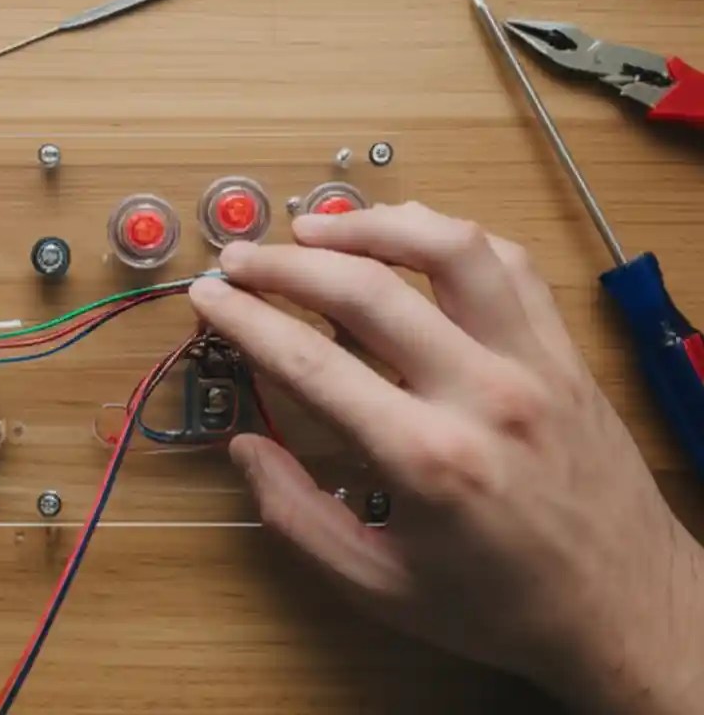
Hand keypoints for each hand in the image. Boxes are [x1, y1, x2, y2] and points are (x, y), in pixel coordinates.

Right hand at [190, 203, 703, 714]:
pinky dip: (450, 236)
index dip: (246, 320)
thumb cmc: (500, 606)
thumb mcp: (379, 587)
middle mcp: (482, 395)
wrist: (627, 611)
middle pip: (369, 290)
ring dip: (372, 225)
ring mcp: (533, 364)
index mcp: (427, 459)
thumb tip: (245, 449)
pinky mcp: (564, 353)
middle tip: (240, 259)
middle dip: (287, 263)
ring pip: (450, 250)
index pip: (311, 361)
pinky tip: (408, 238)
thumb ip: (298, 517)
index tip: (209, 298)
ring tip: (316, 226)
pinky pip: (508, 265)